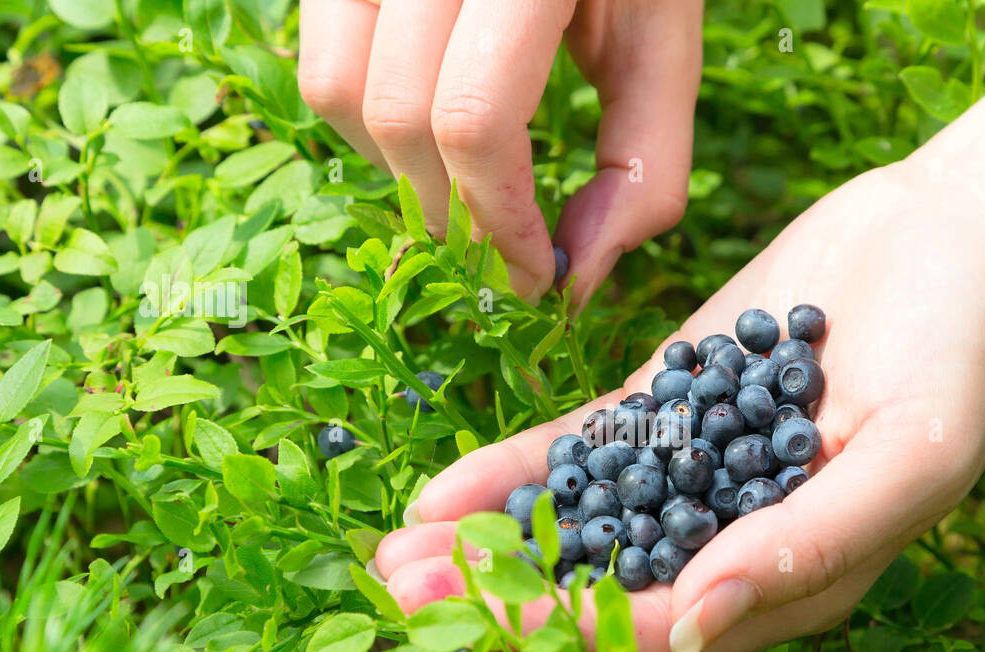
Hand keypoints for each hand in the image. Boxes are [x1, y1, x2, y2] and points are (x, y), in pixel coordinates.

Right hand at [298, 0, 701, 302]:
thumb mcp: (664, 38)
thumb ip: (644, 161)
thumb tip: (572, 279)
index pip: (475, 117)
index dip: (496, 220)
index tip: (531, 277)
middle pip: (395, 111)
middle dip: (448, 211)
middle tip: (497, 249)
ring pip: (337, 86)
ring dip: (398, 169)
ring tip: (464, 185)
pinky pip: (320, 48)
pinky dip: (368, 115)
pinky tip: (430, 126)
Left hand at [373, 161, 984, 651]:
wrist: (946, 239)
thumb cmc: (956, 358)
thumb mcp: (907, 459)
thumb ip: (808, 545)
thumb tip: (695, 626)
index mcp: (789, 582)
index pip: (667, 630)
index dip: (575, 632)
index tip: (487, 624)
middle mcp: (727, 543)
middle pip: (601, 589)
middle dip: (503, 598)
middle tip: (402, 598)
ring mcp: (689, 475)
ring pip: (575, 527)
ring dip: (488, 547)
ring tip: (395, 555)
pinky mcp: (665, 411)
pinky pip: (580, 453)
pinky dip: (515, 473)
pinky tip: (443, 490)